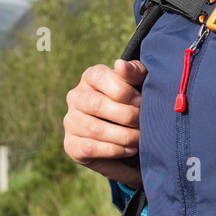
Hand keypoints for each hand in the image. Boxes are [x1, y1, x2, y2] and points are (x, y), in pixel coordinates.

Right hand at [63, 58, 146, 187]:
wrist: (133, 137)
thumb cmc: (138, 103)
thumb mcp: (142, 84)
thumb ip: (134, 72)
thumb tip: (120, 65)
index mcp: (91, 76)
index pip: (100, 77)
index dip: (125, 91)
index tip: (143, 102)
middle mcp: (76, 96)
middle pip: (96, 104)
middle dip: (126, 116)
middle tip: (145, 123)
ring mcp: (71, 121)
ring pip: (93, 128)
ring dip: (123, 136)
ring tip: (140, 139)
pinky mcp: (72, 145)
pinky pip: (90, 148)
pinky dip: (114, 150)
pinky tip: (129, 149)